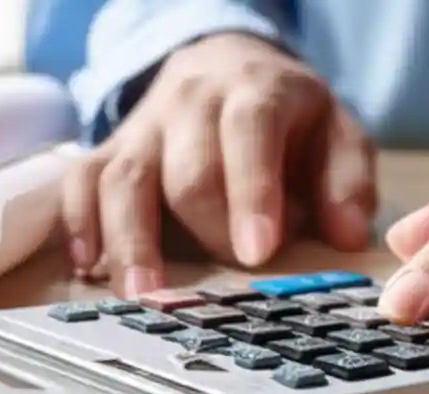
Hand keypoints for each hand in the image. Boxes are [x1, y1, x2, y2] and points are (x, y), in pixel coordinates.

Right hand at [61, 33, 376, 296]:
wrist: (224, 63)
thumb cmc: (286, 118)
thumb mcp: (337, 134)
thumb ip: (347, 183)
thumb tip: (348, 236)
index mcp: (254, 93)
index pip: (248, 134)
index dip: (252, 194)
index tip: (258, 252)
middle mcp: (191, 103)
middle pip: (188, 172)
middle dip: (207, 233)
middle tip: (231, 286)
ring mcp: (144, 126)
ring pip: (124, 179)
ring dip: (131, 241)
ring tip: (143, 295)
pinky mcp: (110, 149)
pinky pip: (81, 181)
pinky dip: (80, 223)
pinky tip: (89, 266)